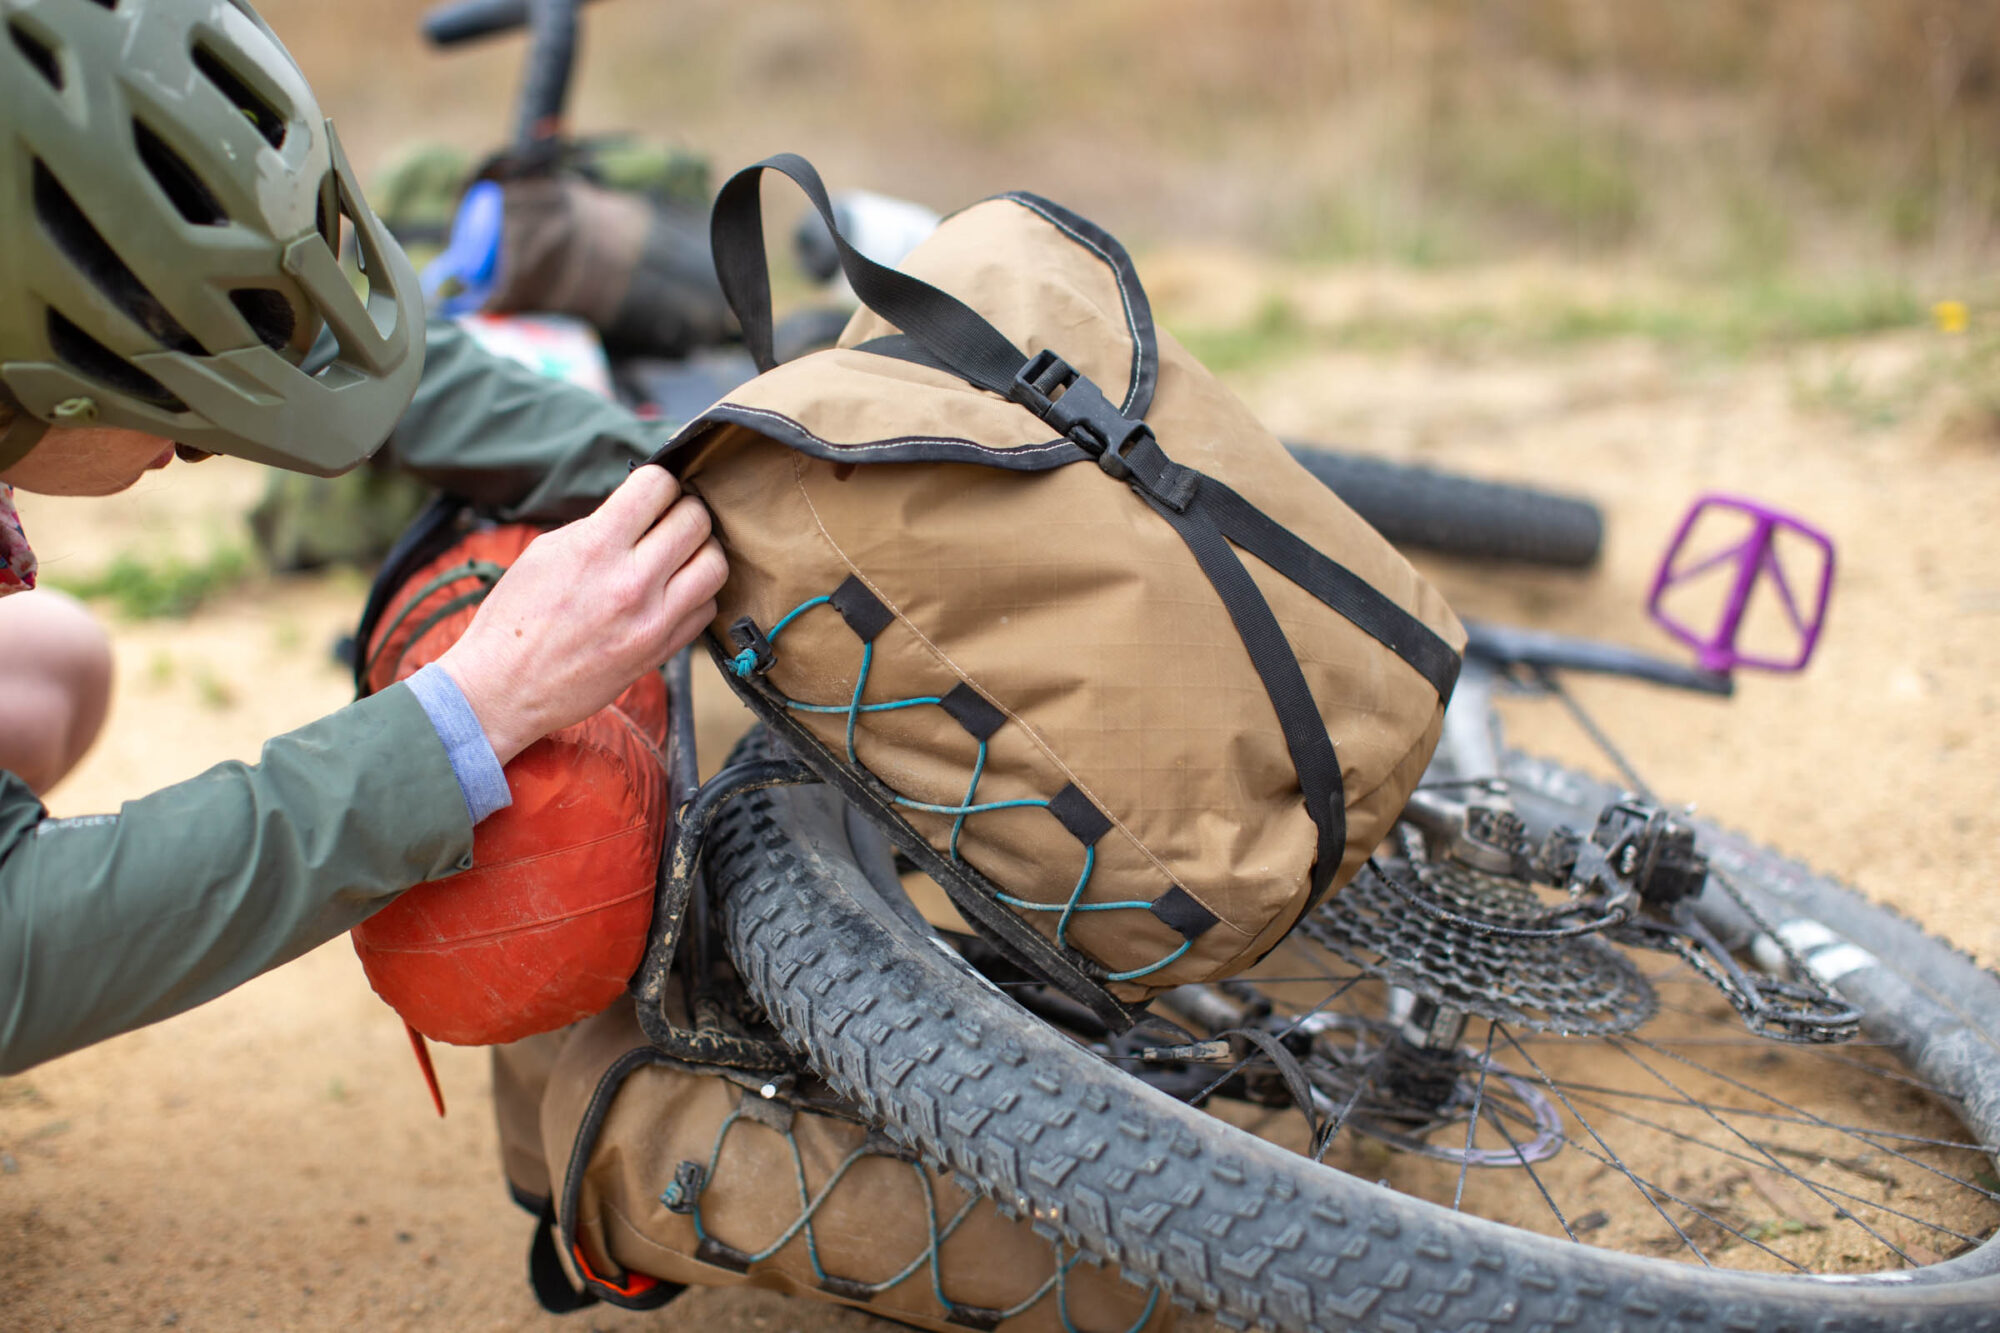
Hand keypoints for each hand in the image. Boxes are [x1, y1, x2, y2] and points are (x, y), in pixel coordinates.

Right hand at [435, 465, 724, 764]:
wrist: (504, 688)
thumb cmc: (515, 618)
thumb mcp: (546, 552)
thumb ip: (599, 527)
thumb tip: (640, 511)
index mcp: (596, 547)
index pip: (659, 485)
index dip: (658, 482)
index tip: (652, 493)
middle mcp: (632, 582)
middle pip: (696, 520)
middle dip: (684, 511)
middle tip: (667, 522)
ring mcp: (653, 621)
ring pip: (715, 564)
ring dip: (700, 551)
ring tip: (677, 555)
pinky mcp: (663, 651)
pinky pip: (706, 608)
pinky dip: (696, 594)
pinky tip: (672, 593)